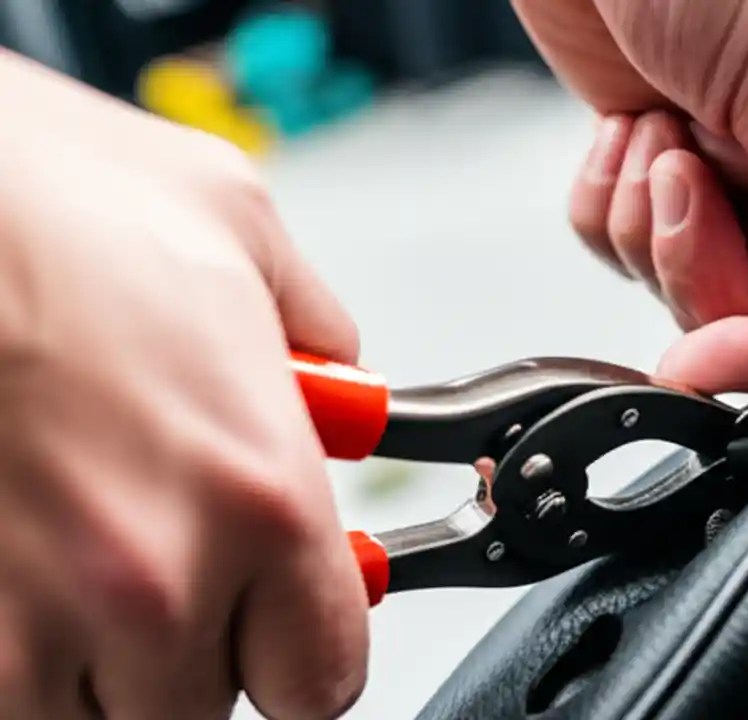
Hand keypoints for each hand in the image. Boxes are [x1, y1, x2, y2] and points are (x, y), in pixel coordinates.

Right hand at [0, 51, 365, 717]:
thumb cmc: (36, 196)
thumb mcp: (235, 229)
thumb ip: (317, 337)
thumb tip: (341, 389)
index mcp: (258, 494)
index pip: (325, 676)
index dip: (306, 648)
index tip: (286, 618)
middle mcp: (149, 579)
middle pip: (203, 706)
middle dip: (195, 643)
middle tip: (166, 557)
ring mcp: (22, 623)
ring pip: (92, 718)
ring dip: (94, 661)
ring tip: (75, 547)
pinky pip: (4, 698)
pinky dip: (16, 652)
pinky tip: (14, 560)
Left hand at [513, 0, 747, 391]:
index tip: (712, 354)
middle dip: (702, 258)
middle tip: (687, 174)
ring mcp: (741, 174)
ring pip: (691, 282)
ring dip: (654, 220)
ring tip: (664, 127)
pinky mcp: (665, 166)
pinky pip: (629, 242)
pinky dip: (610, 196)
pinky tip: (628, 123)